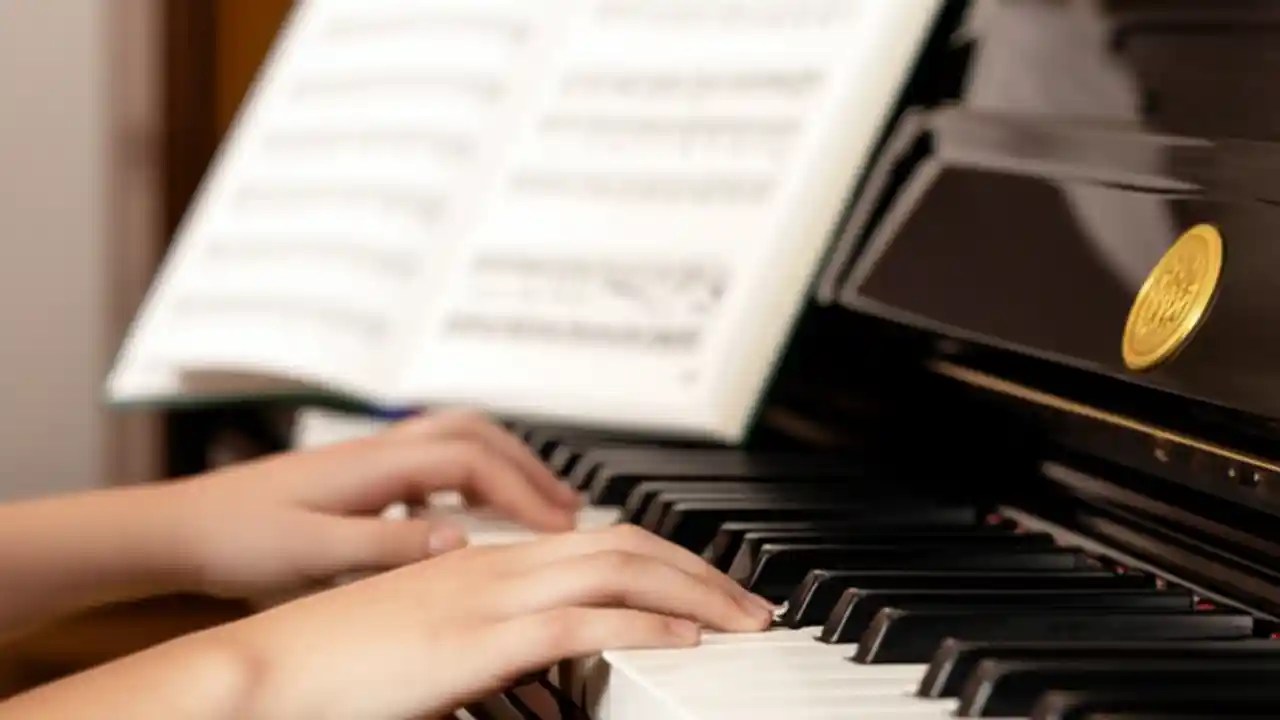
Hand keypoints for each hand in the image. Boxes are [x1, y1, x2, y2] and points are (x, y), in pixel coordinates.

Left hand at [165, 409, 581, 597]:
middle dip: (530, 466)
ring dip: (505, 465)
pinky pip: (434, 462)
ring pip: (458, 441)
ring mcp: (371, 458)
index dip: (524, 492)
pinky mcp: (360, 475)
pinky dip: (471, 479)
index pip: (474, 463)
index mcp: (377, 462)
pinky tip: (470, 517)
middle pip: (478, 435)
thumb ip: (387, 545)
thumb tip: (458, 542)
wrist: (179, 526)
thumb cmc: (236, 536)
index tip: (560, 526)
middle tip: (568, 505)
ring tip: (537, 503)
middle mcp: (380, 450)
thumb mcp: (313, 552)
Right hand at [217, 524, 775, 718]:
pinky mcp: (479, 640)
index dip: (664, 559)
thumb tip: (533, 659)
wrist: (265, 671)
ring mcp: (489, 597)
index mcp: (485, 563)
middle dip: (699, 571)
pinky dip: (645, 627)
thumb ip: (484, 640)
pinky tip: (685, 643)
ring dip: (693, 593)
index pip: (599, 541)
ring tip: (742, 622)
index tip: (706, 589)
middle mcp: (496, 566)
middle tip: (750, 604)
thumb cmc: (333, 665)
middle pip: (626, 545)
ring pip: (619, 571)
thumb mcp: (425, 641)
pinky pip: (584, 623)